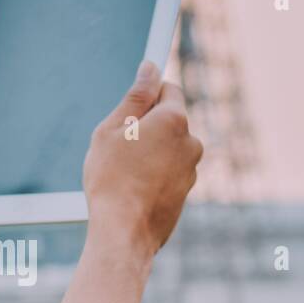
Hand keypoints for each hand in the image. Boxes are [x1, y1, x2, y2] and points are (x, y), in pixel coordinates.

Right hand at [83, 60, 203, 255]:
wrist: (123, 233)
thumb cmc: (111, 180)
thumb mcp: (112, 130)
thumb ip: (135, 97)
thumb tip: (150, 69)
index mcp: (174, 120)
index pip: (168, 89)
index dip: (147, 95)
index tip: (131, 107)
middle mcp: (191, 142)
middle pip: (169, 120)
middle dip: (147, 127)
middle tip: (119, 145)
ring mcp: (192, 170)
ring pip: (168, 149)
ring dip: (150, 153)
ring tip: (124, 172)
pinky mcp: (186, 192)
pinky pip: (169, 173)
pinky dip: (154, 175)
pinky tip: (133, 190)